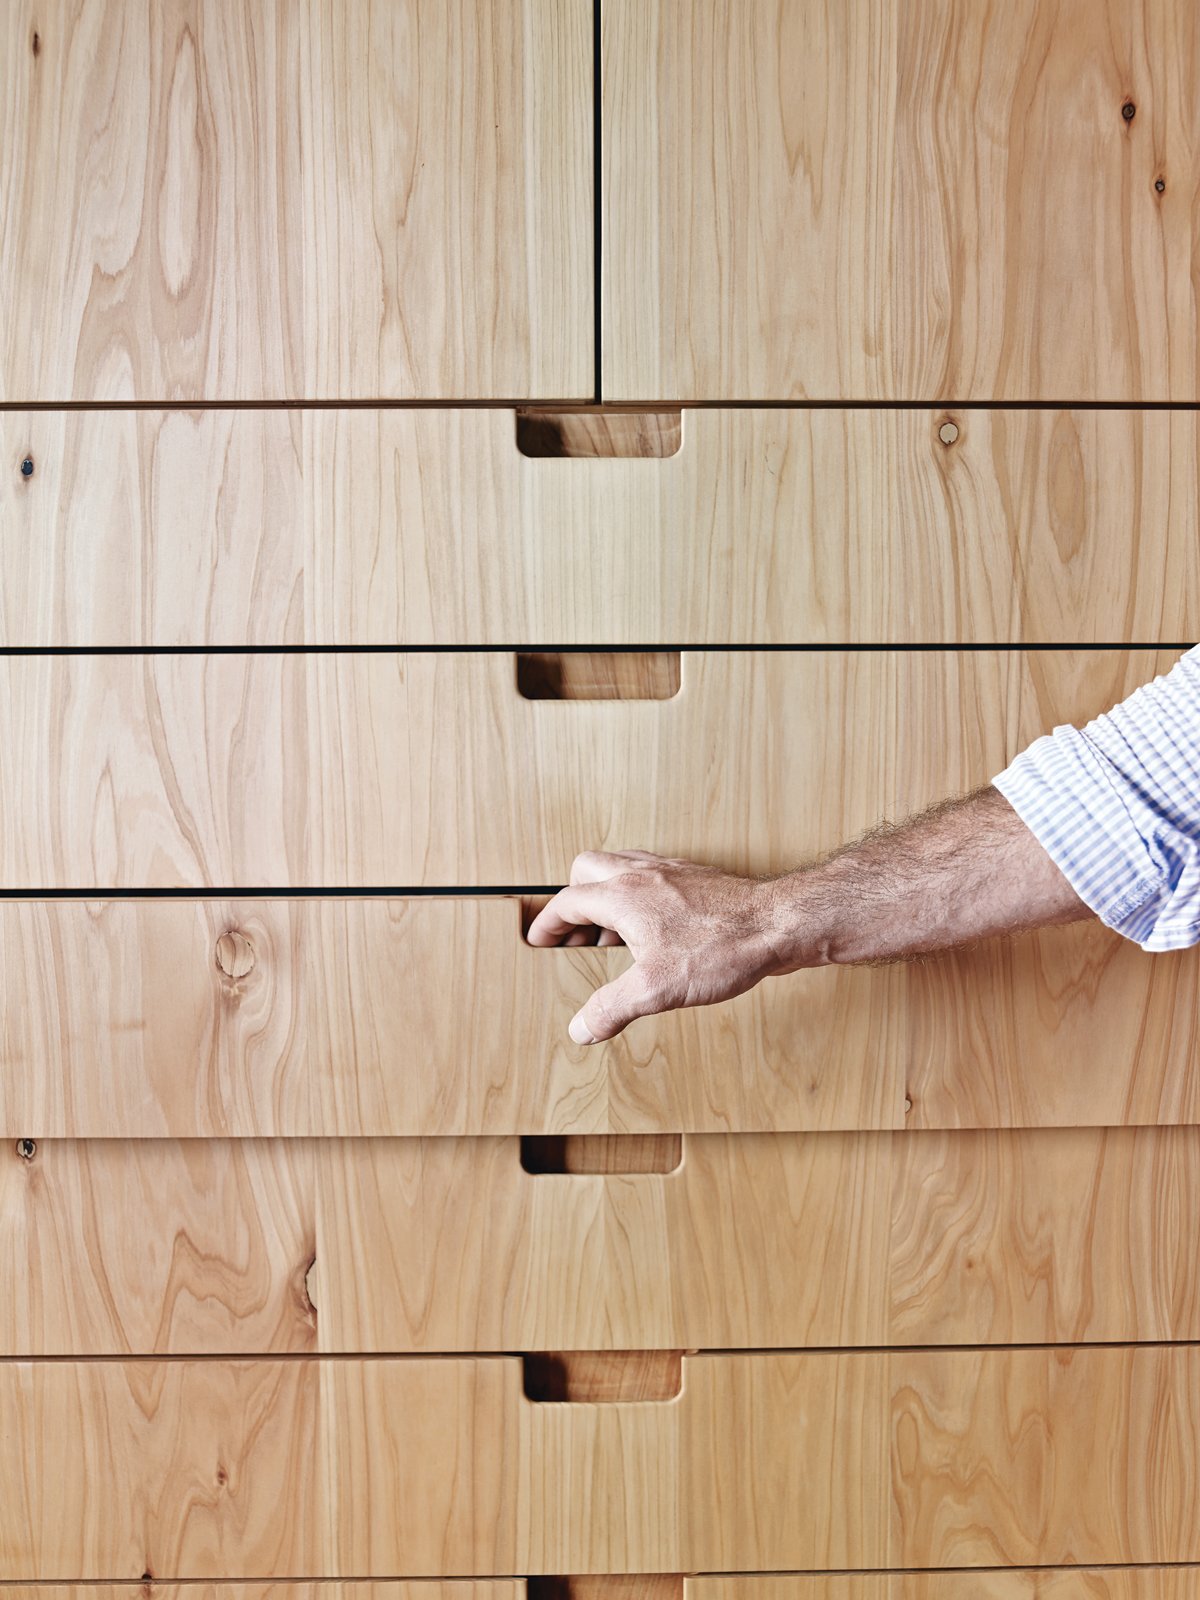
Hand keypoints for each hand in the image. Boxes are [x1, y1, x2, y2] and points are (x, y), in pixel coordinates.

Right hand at [526, 850, 789, 1044]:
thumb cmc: (723, 947)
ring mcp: (668, 872)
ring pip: (618, 867)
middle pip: (586, 870)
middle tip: (574, 932)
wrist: (777, 924)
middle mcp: (641, 875)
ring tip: (609, 931)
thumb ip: (612, 1008)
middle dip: (572, 900)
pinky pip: (648, 875)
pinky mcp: (693, 878)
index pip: (567, 902)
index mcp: (622, 896)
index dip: (548, 923)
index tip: (540, 939)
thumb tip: (582, 1028)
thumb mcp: (657, 989)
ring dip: (604, 895)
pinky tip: (651, 925)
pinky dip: (635, 894)